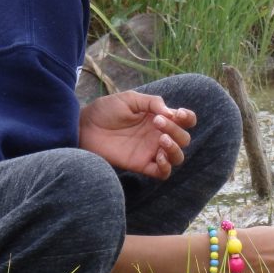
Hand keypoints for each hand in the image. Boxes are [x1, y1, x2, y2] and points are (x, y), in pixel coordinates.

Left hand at [78, 91, 196, 178]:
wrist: (85, 126)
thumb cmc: (106, 110)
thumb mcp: (130, 98)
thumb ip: (152, 102)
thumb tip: (171, 113)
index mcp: (159, 117)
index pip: (185, 121)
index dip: (188, 118)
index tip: (179, 114)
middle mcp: (158, 135)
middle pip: (184, 139)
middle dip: (176, 130)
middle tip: (157, 122)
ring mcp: (150, 151)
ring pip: (178, 157)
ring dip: (175, 149)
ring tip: (161, 140)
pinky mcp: (141, 165)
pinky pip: (163, 173)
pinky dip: (166, 167)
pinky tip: (157, 156)